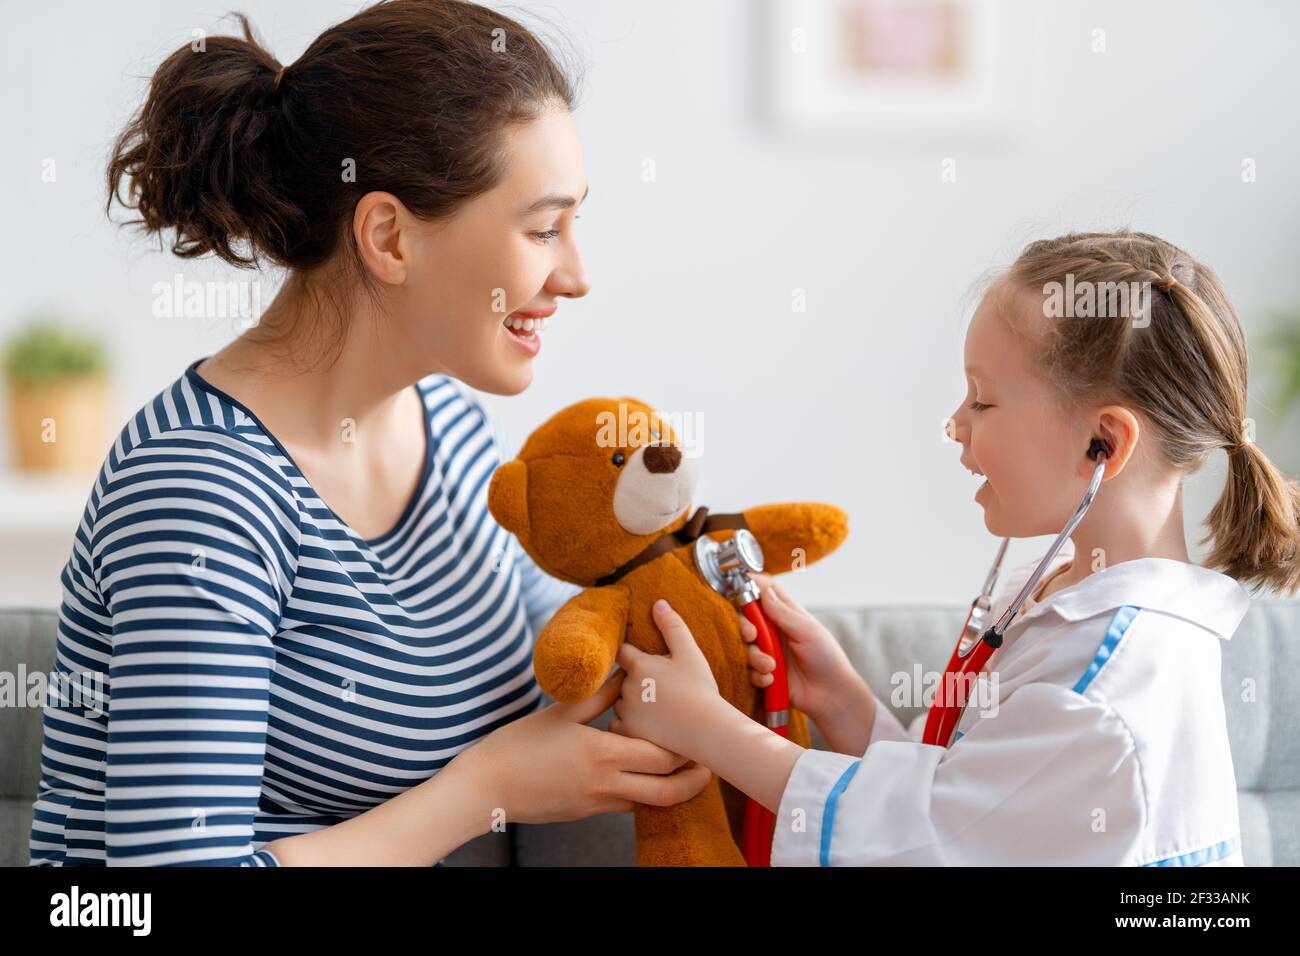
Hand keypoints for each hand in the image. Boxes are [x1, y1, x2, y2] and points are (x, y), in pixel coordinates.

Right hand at [454, 669, 711, 824]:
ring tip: (682, 769)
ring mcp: (597, 803)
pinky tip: (642, 774)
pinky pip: (626, 804)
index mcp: (603, 755)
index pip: (662, 756)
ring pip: (649, 801)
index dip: (685, 748)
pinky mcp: (587, 812)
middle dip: (692, 779)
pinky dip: (642, 792)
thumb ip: (599, 695)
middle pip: (667, 790)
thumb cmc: (518, 745)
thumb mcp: (561, 712)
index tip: (699, 735)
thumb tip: (625, 673)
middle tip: (707, 763)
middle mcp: (606, 785)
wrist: (486, 788)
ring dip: (669, 788)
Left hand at [612, 599, 725, 760]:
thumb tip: (658, 603)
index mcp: (639, 665)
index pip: (622, 651)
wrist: (707, 729)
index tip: (642, 660)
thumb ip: (672, 626)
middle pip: (622, 679)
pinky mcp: (627, 732)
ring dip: (631, 703)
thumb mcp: (689, 652)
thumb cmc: (700, 689)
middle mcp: (626, 687)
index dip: (632, 655)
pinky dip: (629, 724)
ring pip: (620, 702)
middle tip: (660, 688)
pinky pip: (618, 724)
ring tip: (657, 708)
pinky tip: (648, 724)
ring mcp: (625, 711)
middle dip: (636, 681)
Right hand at [741, 573, 861, 726]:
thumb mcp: (807, 631)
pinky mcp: (763, 672)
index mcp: (785, 613)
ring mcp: (767, 651)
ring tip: (771, 667)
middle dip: (745, 627)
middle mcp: (773, 629)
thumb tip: (764, 591)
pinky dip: (758, 675)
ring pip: (745, 647)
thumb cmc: (826, 658)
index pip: (763, 590)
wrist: (830, 695)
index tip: (735, 586)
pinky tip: (772, 680)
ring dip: (755, 657)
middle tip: (752, 635)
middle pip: (746, 618)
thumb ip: (783, 613)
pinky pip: (749, 670)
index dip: (749, 585)